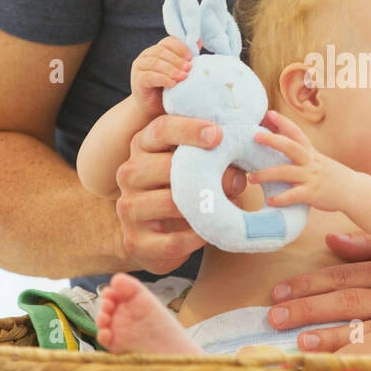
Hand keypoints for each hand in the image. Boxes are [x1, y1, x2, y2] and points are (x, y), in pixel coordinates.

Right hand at [114, 110, 246, 274]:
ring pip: (171, 203)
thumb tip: (241, 159)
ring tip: (233, 203)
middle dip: (208, 172)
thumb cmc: (180, 187)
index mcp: (142, 145)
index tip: (218, 134)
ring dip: (207, 205)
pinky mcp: (135, 241)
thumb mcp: (189, 162)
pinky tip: (216, 229)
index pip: (162, 129)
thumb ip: (210, 152)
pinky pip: (174, 240)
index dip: (190, 130)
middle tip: (239, 179)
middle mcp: (130, 173)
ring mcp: (129, 207)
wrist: (150, 235)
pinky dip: (200, 236)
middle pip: (167, 166)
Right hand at [129, 36, 199, 123]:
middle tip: (189, 68)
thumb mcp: (180, 72)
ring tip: (183, 76)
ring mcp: (140, 66)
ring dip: (171, 69)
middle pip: (162, 50)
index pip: (168, 42)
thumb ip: (186, 58)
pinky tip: (173, 84)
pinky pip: (150, 76)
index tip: (191, 57)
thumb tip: (198, 41)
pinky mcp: (138, 79)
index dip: (180, 47)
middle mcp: (147, 55)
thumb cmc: (169, 90)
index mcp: (158, 50)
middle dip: (177, 59)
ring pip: (155, 62)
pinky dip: (163, 79)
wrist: (154, 109)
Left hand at [247, 110, 355, 213]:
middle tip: (255, 136)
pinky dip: (281, 199)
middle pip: (290, 147)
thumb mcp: (318, 160)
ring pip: (286, 172)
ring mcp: (311, 177)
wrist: (354, 191)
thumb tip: (281, 146)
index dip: (283, 122)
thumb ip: (302, 154)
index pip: (296, 133)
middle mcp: (310, 162)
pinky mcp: (313, 194)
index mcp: (311, 152)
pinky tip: (270, 201)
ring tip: (252, 178)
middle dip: (272, 140)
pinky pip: (294, 195)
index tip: (268, 113)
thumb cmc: (332, 176)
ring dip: (266, 174)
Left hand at [265, 238, 370, 351]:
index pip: (343, 276)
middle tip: (274, 316)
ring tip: (301, 342)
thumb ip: (369, 245)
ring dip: (332, 337)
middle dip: (308, 309)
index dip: (309, 284)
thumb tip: (331, 243)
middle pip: (348, 301)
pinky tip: (345, 366)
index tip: (280, 291)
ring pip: (369, 329)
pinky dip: (369, 359)